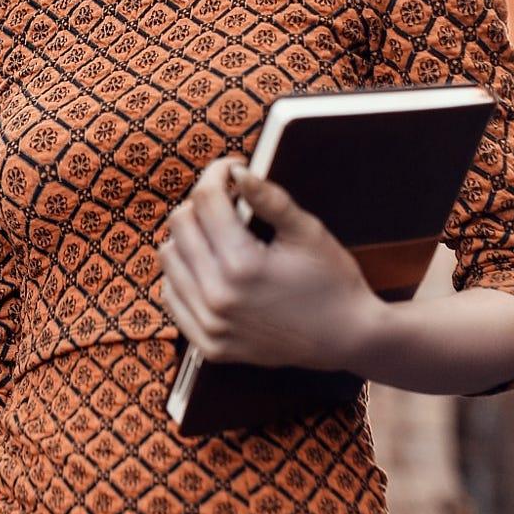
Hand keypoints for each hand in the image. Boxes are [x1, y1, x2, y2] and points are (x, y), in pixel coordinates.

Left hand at [158, 155, 384, 371]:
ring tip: (219, 234)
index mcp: (243, 265)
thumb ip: (270, 199)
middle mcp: (218, 297)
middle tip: (228, 201)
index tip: (231, 169)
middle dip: (202, 202)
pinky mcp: (208, 343)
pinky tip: (210, 267)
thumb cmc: (332, 281)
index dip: (217, 174)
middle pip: (180, 225)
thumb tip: (238, 172)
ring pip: (169, 258)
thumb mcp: (307, 232)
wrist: (345, 338)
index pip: (206, 201)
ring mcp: (210, 325)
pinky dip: (184, 274)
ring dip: (189, 237)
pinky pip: (172, 296)